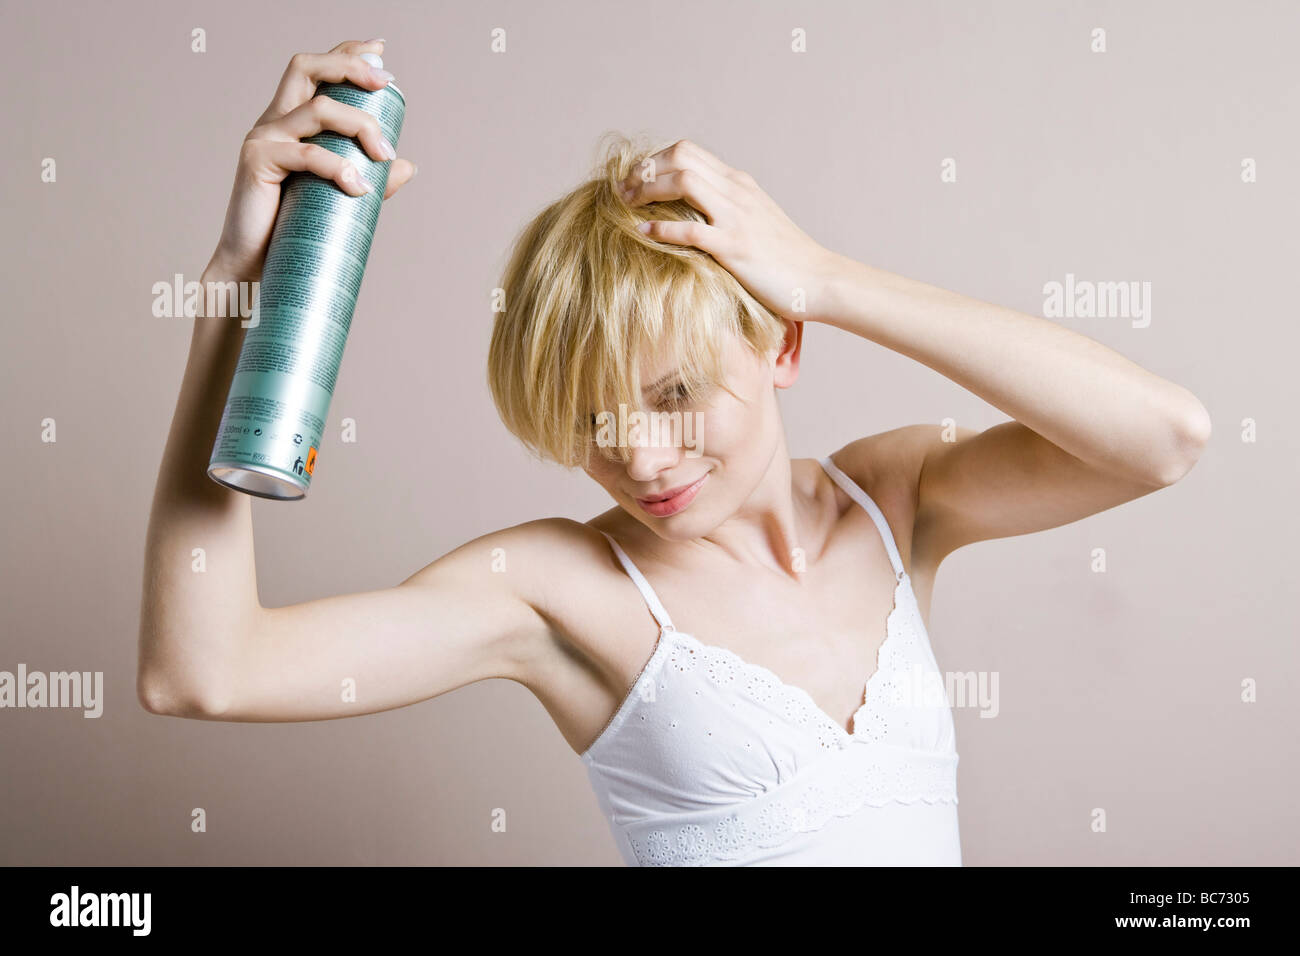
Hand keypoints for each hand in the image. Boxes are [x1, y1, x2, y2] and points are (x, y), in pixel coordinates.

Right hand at [209, 39, 417, 280]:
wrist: (252, 266)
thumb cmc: (291, 230)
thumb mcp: (339, 197)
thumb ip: (370, 176)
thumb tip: (408, 165)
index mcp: (292, 122)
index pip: (316, 72)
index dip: (346, 53)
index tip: (380, 52)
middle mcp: (275, 122)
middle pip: (307, 67)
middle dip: (351, 67)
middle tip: (386, 83)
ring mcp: (264, 138)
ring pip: (318, 109)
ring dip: (361, 126)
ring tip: (384, 156)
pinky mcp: (258, 161)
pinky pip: (308, 154)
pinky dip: (340, 168)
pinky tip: (360, 187)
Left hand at [619, 139, 843, 321]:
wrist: (819, 279)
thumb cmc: (786, 258)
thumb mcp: (756, 221)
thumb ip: (727, 209)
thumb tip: (695, 212)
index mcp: (739, 183)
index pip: (688, 151)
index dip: (653, 161)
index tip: (633, 181)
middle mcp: (737, 192)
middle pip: (681, 156)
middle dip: (644, 169)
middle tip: (622, 191)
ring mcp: (737, 217)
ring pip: (684, 181)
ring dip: (647, 190)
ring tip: (625, 206)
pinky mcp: (736, 247)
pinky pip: (691, 230)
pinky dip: (662, 228)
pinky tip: (643, 233)